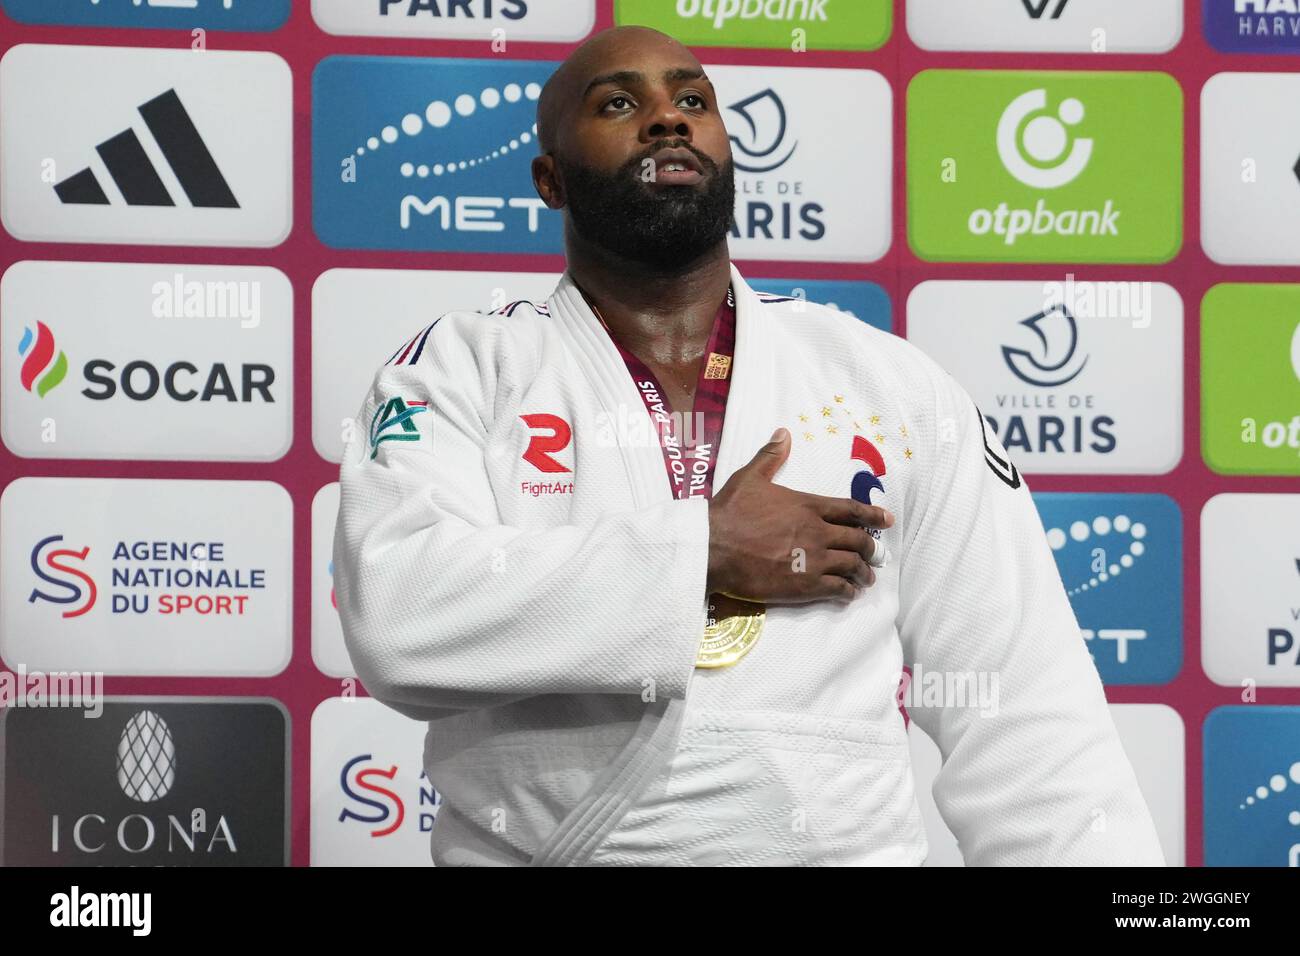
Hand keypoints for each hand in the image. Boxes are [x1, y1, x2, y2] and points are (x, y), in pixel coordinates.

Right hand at [706, 428, 894, 604]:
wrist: (714, 548)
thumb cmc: (730, 512)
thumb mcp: (749, 477)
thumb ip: (771, 456)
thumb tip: (784, 433)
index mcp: (808, 505)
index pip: (850, 509)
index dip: (873, 515)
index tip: (888, 520)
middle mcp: (817, 532)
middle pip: (857, 540)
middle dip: (870, 549)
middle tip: (876, 556)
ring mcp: (813, 560)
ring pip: (852, 566)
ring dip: (863, 573)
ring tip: (867, 578)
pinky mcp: (804, 585)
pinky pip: (837, 589)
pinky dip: (848, 592)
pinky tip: (849, 594)